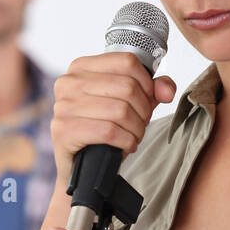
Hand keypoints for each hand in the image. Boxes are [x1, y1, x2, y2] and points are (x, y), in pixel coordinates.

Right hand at [51, 51, 176, 186]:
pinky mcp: (63, 130)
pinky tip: (125, 145)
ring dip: (136, 129)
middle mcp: (68, 82)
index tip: (147, 100)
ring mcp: (63, 106)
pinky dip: (126, 141)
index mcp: (81, 67)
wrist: (81, 168)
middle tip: (141, 124)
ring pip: (120, 110)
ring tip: (133, 136)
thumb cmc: (103, 133)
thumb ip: (151, 90)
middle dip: (143, 110)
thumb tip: (166, 90)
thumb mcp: (130, 105)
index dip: (147, 83)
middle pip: (127, 87)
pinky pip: (108, 131)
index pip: (127, 61)